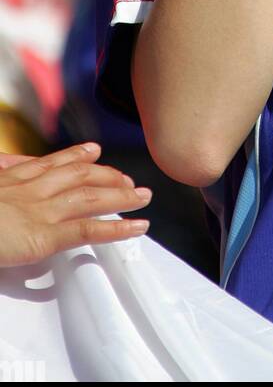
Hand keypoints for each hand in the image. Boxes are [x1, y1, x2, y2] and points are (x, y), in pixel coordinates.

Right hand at [0, 142, 150, 265]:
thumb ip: (0, 173)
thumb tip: (3, 166)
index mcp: (12, 180)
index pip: (49, 164)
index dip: (75, 157)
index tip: (93, 151)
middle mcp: (31, 189)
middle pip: (78, 176)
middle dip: (106, 176)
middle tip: (128, 178)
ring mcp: (41, 210)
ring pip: (91, 198)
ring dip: (122, 196)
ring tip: (143, 196)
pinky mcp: (44, 236)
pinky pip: (88, 229)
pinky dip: (118, 228)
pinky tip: (138, 227)